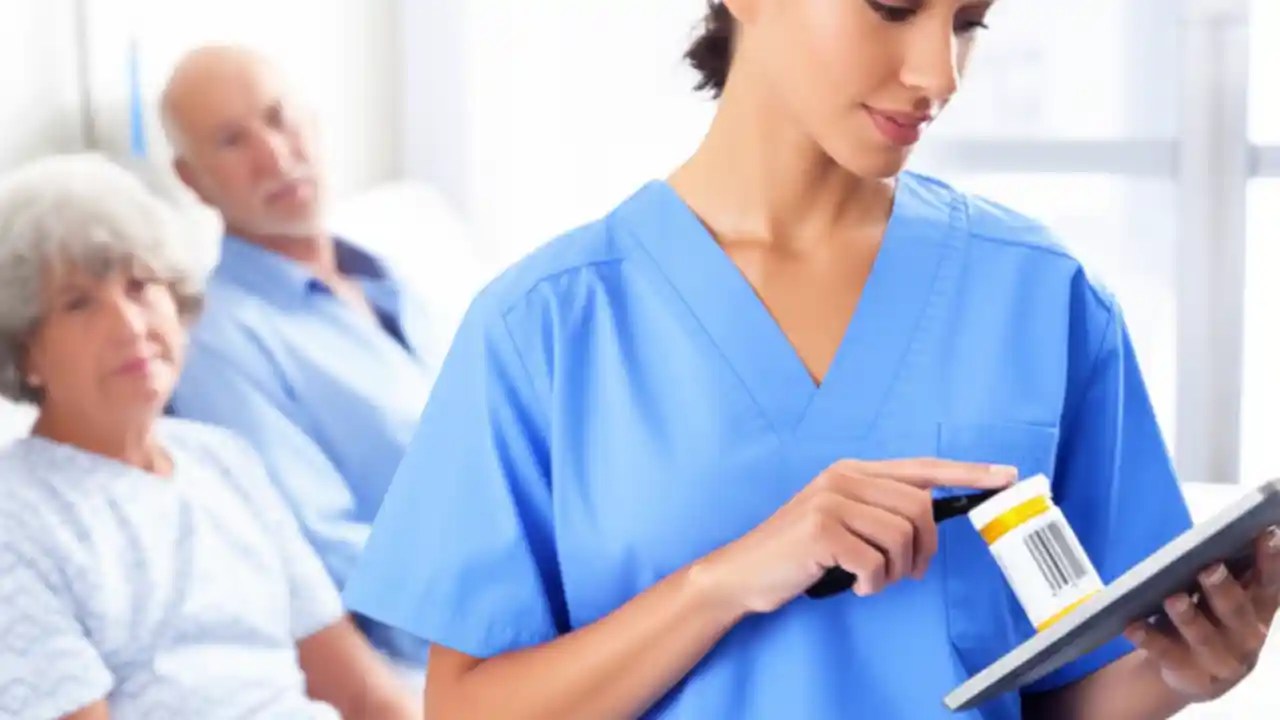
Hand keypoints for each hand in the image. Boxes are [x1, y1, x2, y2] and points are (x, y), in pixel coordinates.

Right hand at [692, 459, 1016, 614]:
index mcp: (852, 471)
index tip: (1005, 477)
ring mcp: (830, 501)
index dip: (967, 473)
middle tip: (909, 573)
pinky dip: (871, 584)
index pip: (921, 468)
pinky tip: (854, 585)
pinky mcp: (821, 530)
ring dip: (894, 572)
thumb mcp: (840, 520)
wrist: (744, 571)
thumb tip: (928, 520)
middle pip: (919, 508)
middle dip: (925, 549)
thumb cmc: (798, 553)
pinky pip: (875, 562)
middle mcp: (843, 478)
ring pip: (901, 537)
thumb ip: (878, 510)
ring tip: (871, 580)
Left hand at [1123, 527, 1279, 703]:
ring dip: (1188, 618)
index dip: (1271, 561)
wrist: (1195, 675)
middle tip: (1210, 568)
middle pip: (1236, 612)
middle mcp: (1245, 638)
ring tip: (1173, 599)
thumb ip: (1230, 575)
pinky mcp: (1187, 673)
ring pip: (1202, 637)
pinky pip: (1165, 653)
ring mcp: (1218, 660)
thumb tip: (1220, 534)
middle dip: (1223, 590)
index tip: (1266, 534)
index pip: (1269, 585)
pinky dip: (1148, 638)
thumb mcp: (1226, 601)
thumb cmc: (1212, 620)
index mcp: (1259, 612)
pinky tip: (1132, 625)